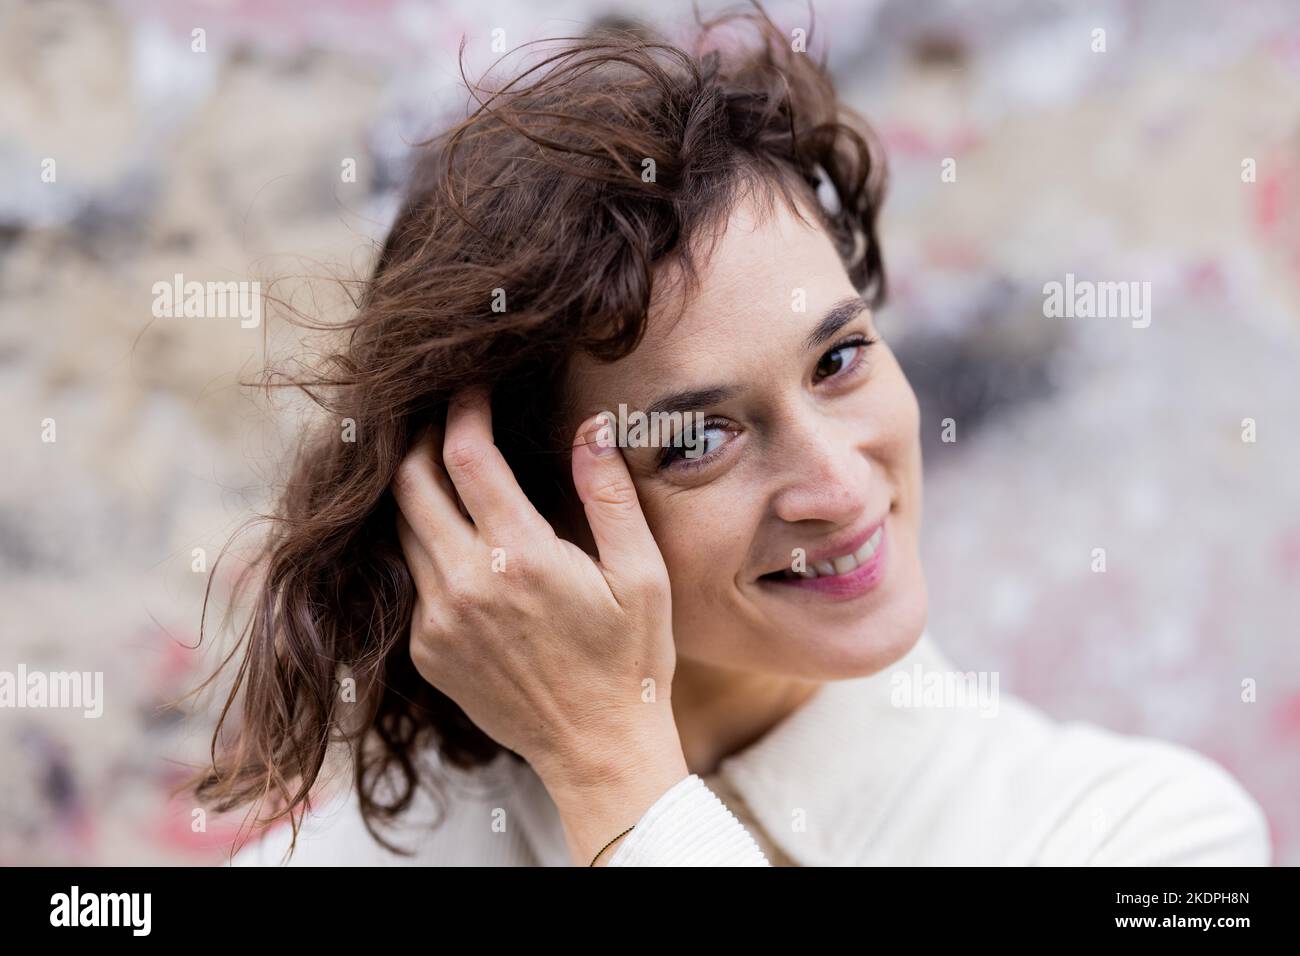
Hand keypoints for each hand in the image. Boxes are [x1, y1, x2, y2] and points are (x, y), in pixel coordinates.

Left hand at [390, 386, 684, 798]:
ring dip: (418, 492)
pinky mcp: (426, 652)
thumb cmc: (631, 660)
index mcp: (518, 556)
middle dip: (423, 441)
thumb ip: (610, 495)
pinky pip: (410, 580)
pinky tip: (457, 541)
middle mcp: (464, 585)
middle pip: (409, 484)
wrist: (598, 750)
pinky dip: (424, 547)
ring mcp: (437, 622)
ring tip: (449, 472)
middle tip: (450, 421)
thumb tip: (592, 429)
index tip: (474, 388)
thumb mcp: (641, 574)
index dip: (464, 409)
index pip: (466, 455)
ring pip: (400, 531)